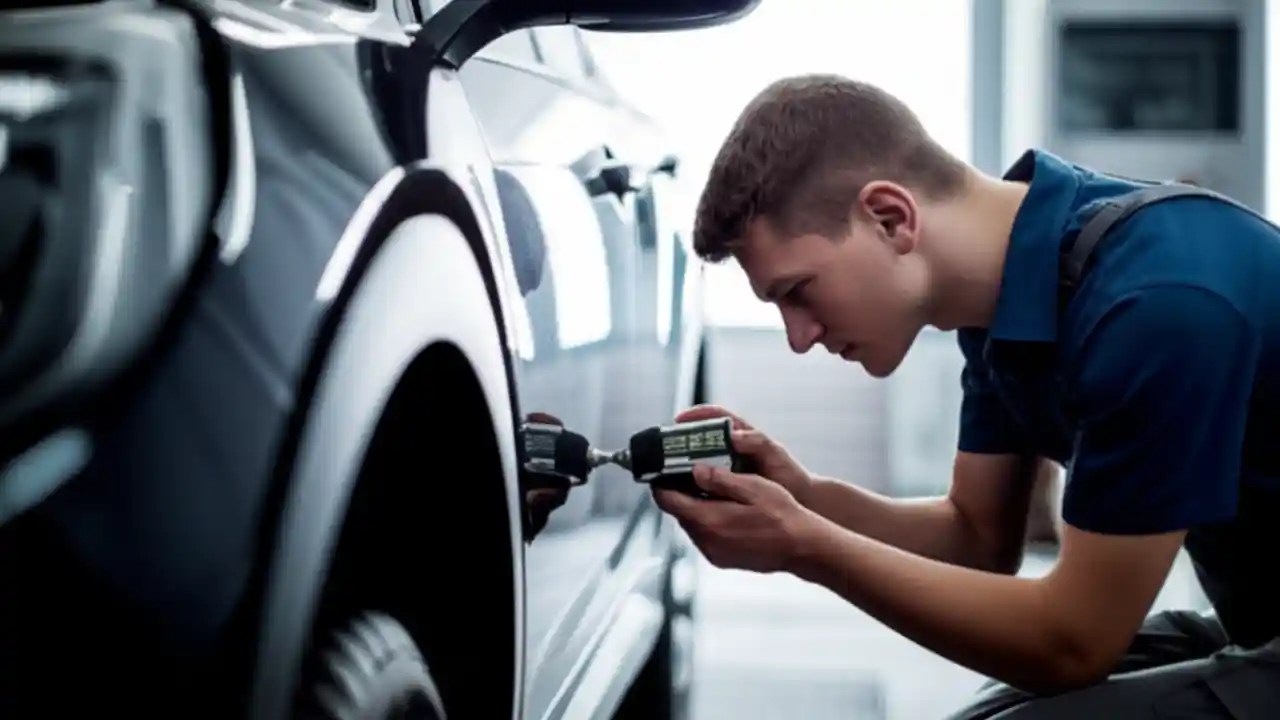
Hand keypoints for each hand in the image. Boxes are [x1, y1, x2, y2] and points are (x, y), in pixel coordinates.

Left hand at [653, 463, 815, 573]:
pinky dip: (707, 521)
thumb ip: (720, 479)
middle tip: (686, 473)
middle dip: (679, 493)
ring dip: (694, 508)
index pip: (668, 501)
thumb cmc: (782, 515)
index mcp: (708, 520)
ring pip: (691, 525)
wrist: (803, 548)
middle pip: (679, 513)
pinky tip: (722, 509)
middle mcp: (706, 540)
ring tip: (706, 489)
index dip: (661, 484)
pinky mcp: (723, 560)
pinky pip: (704, 536)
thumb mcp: (752, 487)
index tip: (661, 471)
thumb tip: (695, 471)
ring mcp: (714, 553)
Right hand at [675, 405, 814, 504]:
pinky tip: (682, 493)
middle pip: (699, 440)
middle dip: (681, 442)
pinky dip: (691, 486)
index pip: (714, 417)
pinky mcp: (724, 488)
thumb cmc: (788, 473)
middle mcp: (729, 451)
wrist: (799, 502)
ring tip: (666, 471)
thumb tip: (734, 435)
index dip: (696, 415)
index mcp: (740, 436)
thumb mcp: (774, 453)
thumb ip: (757, 442)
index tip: (680, 419)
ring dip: (682, 466)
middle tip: (665, 448)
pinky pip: (703, 484)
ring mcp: (725, 469)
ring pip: (697, 463)